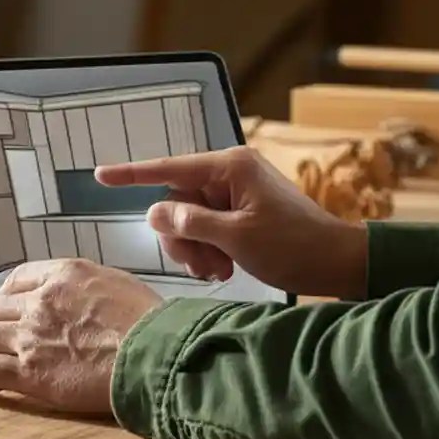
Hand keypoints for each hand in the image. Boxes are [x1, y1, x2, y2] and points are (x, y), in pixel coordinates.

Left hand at [0, 259, 163, 413]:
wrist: (153, 353)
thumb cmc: (148, 320)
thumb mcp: (116, 282)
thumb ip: (85, 286)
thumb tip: (77, 297)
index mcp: (62, 275)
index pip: (16, 278)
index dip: (8, 294)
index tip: (12, 308)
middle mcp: (39, 302)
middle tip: (4, 336)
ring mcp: (30, 338)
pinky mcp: (30, 373)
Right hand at [95, 146, 368, 298]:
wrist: (337, 263)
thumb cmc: (294, 246)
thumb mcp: (236, 237)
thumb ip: (191, 222)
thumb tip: (156, 212)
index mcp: (230, 167)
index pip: (170, 168)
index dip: (133, 174)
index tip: (101, 175)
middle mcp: (231, 173)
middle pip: (178, 201)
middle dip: (182, 237)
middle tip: (201, 265)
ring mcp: (238, 193)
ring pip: (191, 220)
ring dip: (196, 249)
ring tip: (218, 271)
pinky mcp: (244, 212)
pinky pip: (209, 228)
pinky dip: (210, 250)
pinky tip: (226, 269)